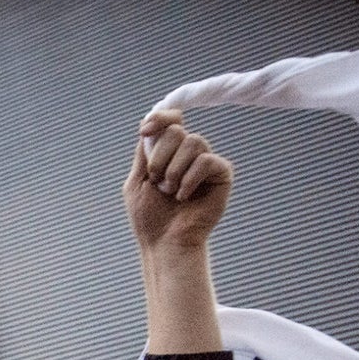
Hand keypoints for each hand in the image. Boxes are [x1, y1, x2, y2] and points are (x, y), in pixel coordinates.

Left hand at [126, 111, 232, 255]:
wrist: (165, 242)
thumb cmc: (150, 218)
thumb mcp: (137, 181)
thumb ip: (144, 153)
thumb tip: (150, 123)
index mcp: (168, 153)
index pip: (171, 120)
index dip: (160, 118)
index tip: (145, 131)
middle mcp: (188, 154)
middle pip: (177, 131)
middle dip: (160, 158)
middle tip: (158, 183)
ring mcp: (206, 163)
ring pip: (194, 141)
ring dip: (174, 171)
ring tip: (170, 193)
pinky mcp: (221, 174)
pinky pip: (207, 160)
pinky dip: (190, 179)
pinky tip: (184, 197)